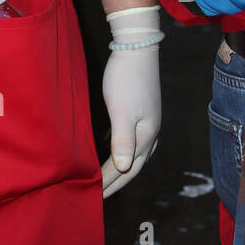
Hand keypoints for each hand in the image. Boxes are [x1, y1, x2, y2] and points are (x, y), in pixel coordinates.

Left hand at [101, 45, 160, 197]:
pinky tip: (107, 150)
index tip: (94, 197)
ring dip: (118, 167)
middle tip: (98, 196)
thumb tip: (124, 168)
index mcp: (146, 136)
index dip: (110, 184)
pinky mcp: (138, 111)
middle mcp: (150, 133)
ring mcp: (146, 122)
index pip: (127, 169)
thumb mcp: (122, 111)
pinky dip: (118, 149)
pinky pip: (128, 139)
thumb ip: (123, 140)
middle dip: (116, 182)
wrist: (137, 47)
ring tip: (103, 179)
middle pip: (132, 165)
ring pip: (131, 153)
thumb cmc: (126, 79)